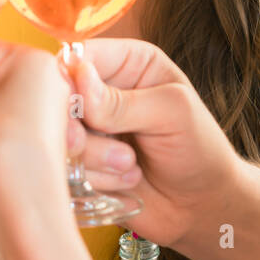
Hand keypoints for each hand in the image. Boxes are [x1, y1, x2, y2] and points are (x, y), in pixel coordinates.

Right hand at [67, 38, 242, 247]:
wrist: (201, 203)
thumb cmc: (198, 147)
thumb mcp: (172, 113)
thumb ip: (124, 100)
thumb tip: (78, 79)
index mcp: (127, 63)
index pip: (80, 56)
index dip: (71, 80)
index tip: (80, 107)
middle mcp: (101, 92)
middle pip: (58, 98)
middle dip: (81, 128)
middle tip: (114, 147)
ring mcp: (88, 130)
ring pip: (58, 137)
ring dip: (94, 158)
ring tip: (130, 165)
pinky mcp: (80, 165)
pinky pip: (63, 170)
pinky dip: (92, 180)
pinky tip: (125, 180)